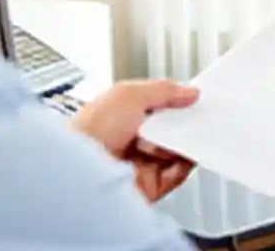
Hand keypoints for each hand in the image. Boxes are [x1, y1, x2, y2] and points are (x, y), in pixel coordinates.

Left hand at [71, 80, 199, 202]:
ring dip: (186, 142)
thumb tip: (188, 92)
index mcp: (117, 115)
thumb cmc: (91, 131)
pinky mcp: (148, 185)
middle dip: (183, 122)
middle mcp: (127, 140)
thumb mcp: (130, 94)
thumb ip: (163, 90)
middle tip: (195, 115)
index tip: (191, 97)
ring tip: (192, 133)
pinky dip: (186, 164)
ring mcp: (138, 164)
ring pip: (174, 151)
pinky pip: (176, 174)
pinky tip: (188, 152)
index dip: (172, 100)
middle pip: (166, 129)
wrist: (80, 173)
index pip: (152, 105)